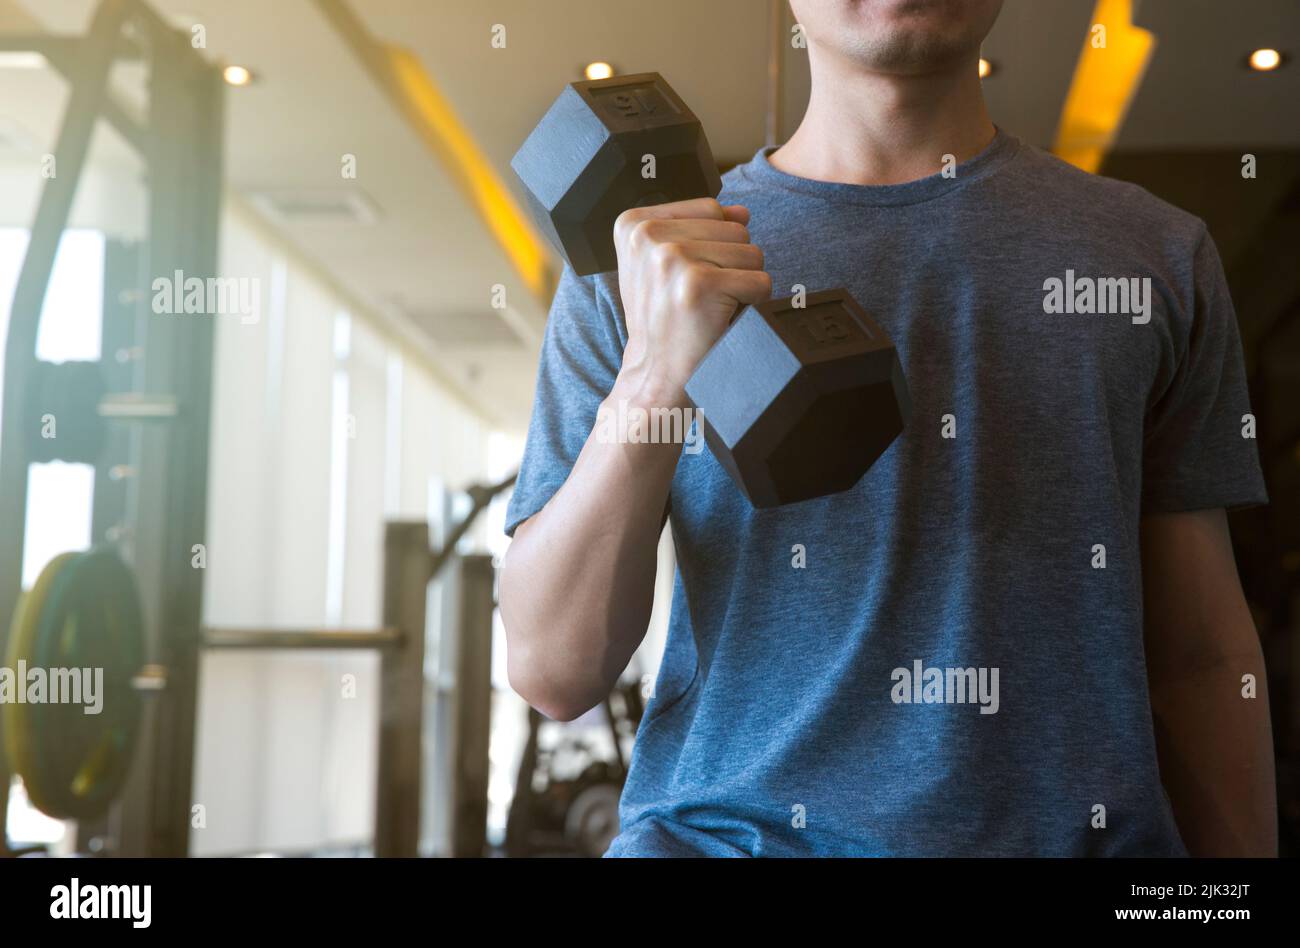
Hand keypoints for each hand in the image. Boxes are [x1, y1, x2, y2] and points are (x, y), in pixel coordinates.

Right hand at [612, 198, 771, 405]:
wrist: (654, 371)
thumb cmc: (663, 318)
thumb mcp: (664, 264)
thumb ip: (699, 229)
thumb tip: (742, 211)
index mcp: (633, 223)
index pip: (710, 208)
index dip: (713, 245)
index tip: (685, 276)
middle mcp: (648, 235)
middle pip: (734, 228)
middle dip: (730, 264)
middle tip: (700, 295)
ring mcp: (672, 258)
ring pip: (751, 252)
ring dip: (741, 283)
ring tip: (709, 305)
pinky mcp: (699, 284)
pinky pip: (759, 282)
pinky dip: (752, 303)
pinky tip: (721, 317)